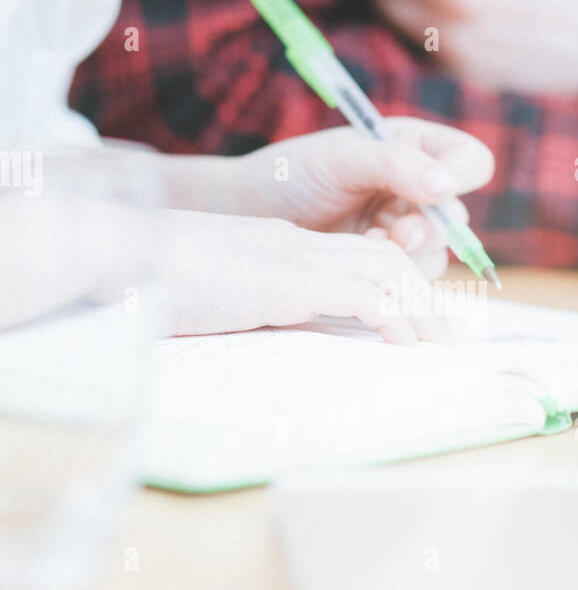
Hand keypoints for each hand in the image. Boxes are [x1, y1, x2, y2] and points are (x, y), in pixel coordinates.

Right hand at [161, 209, 458, 344]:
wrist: (121, 254)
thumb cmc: (151, 280)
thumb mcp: (211, 292)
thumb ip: (243, 304)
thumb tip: (254, 329)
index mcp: (278, 248)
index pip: (352, 259)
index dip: (390, 287)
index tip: (412, 321)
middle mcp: (295, 246)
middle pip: (380, 262)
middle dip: (418, 298)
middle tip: (443, 336)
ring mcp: (292, 259)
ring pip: (382, 274)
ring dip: (416, 310)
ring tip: (437, 343)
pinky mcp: (286, 281)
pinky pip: (358, 295)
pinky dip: (389, 317)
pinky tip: (403, 341)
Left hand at [166, 117, 493, 281]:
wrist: (250, 217)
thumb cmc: (290, 176)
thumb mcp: (340, 160)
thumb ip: (395, 165)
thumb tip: (446, 184)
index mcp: (416, 149)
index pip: (470, 162)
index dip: (461, 177)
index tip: (434, 191)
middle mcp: (418, 191)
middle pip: (456, 219)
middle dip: (427, 229)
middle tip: (394, 234)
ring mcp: (404, 231)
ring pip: (437, 255)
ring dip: (407, 257)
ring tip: (366, 244)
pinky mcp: (387, 268)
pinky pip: (411, 282)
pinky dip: (391, 277)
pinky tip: (357, 261)